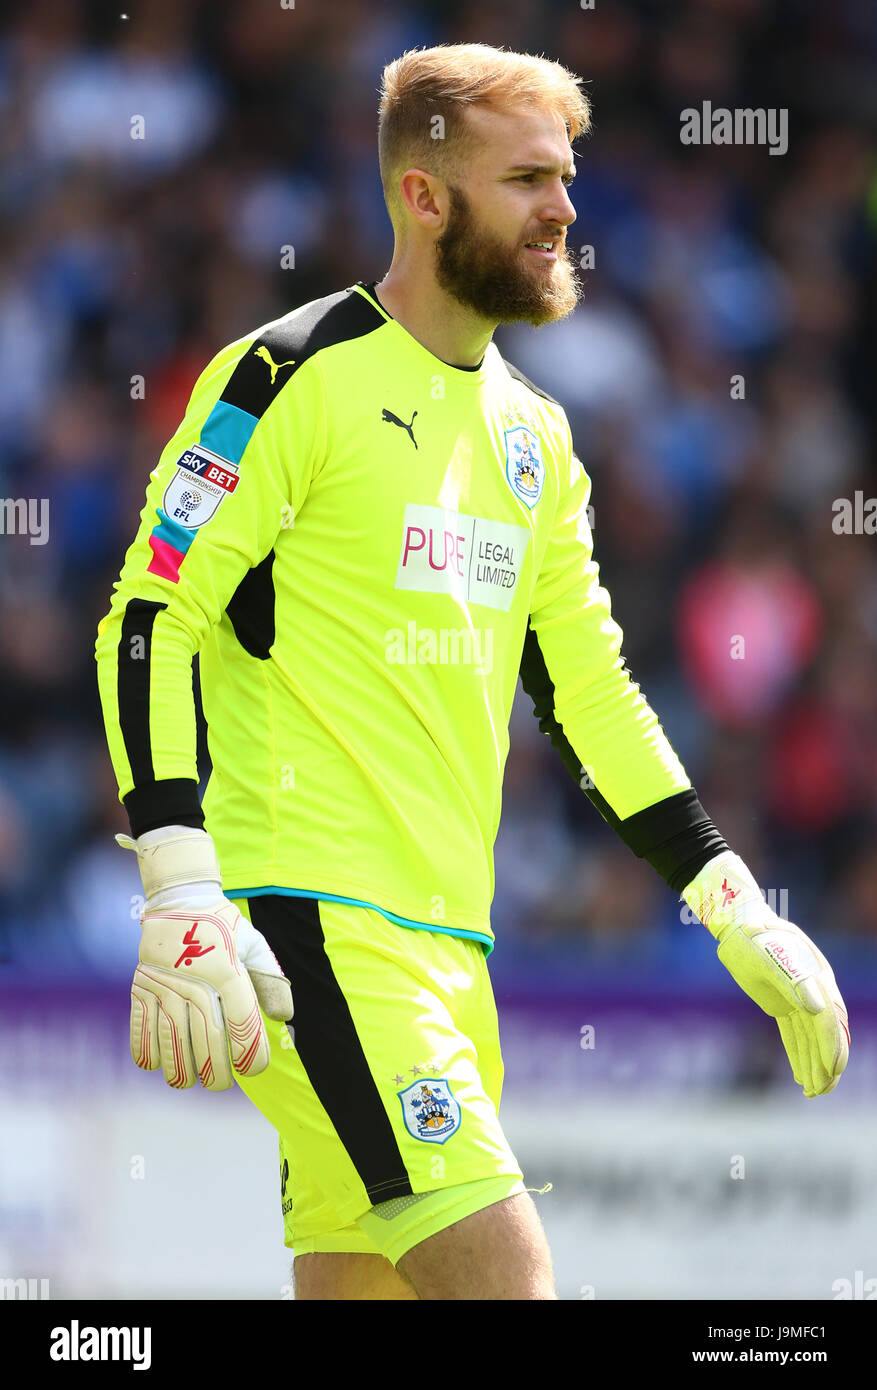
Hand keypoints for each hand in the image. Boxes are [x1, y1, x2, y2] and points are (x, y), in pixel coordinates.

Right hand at [118, 826, 292, 1089]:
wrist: (180, 898)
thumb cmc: (223, 926)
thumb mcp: (254, 944)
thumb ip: (270, 980)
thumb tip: (284, 1015)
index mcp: (229, 972)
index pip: (243, 1024)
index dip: (251, 1054)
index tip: (253, 1068)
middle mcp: (197, 983)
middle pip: (208, 1040)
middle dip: (216, 1072)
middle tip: (220, 1083)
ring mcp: (166, 986)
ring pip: (173, 1040)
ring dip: (180, 1069)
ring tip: (188, 1082)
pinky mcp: (142, 986)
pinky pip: (141, 1026)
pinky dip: (147, 1050)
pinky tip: (155, 1065)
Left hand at [683, 852, 849, 1097]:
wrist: (740, 922)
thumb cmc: (753, 933)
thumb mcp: (769, 951)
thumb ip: (791, 978)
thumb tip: (816, 1008)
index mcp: (816, 975)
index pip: (828, 1017)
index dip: (831, 1044)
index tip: (831, 1069)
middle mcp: (814, 988)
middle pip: (824, 1032)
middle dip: (826, 1063)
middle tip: (821, 1091)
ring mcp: (800, 998)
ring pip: (810, 1038)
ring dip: (813, 1065)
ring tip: (812, 1093)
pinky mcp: (784, 1004)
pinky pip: (795, 1035)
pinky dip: (798, 1056)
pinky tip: (800, 1078)